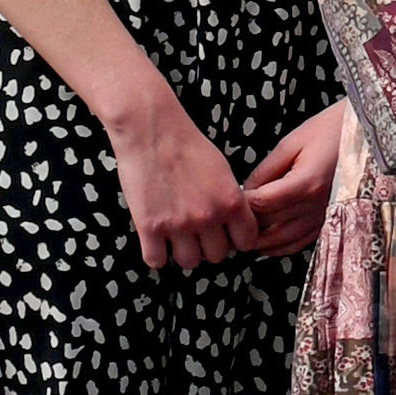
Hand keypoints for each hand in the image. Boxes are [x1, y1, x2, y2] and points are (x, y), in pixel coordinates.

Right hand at [102, 82, 254, 271]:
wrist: (152, 132)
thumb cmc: (188, 147)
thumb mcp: (224, 172)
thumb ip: (231, 200)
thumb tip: (235, 225)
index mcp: (231, 202)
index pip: (246, 242)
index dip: (237, 240)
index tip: (227, 235)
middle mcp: (208, 217)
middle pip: (217, 256)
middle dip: (210, 247)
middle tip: (199, 234)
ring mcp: (178, 224)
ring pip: (190, 262)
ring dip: (184, 253)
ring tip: (178, 238)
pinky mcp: (149, 227)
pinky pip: (157, 261)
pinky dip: (157, 255)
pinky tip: (157, 242)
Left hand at [237, 106, 349, 255]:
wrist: (369, 132)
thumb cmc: (332, 130)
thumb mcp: (292, 143)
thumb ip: (266, 171)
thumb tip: (246, 192)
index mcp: (307, 183)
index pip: (261, 204)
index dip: (242, 204)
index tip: (232, 198)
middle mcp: (317, 204)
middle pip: (269, 224)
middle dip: (246, 222)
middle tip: (232, 217)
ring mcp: (326, 214)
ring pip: (283, 240)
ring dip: (260, 240)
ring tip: (244, 234)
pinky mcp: (331, 217)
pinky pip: (302, 241)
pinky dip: (281, 246)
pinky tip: (268, 242)